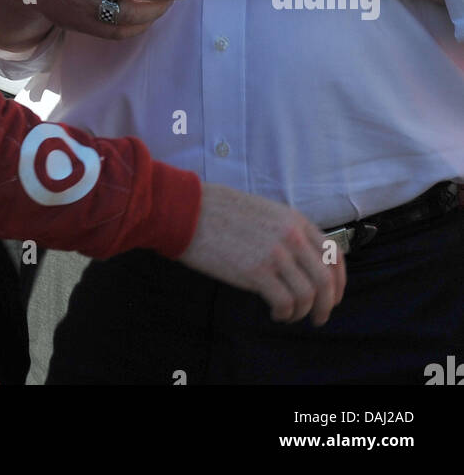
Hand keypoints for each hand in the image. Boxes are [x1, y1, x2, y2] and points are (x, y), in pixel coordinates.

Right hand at [179, 183, 345, 324]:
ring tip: (289, 315)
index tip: (333, 297)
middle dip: (327, 305)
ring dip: (302, 312)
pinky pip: (285, 303)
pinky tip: (275, 313)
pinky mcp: (257, 271)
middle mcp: (292, 236)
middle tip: (319, 317)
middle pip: (326, 280)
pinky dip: (284, 314)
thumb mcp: (266, 211)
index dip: (339, 282)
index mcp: (296, 220)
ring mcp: (276, 254)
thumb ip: (288, 232)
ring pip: (308, 295)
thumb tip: (304, 262)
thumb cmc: (222, 211)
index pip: (334, 255)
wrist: (190, 211)